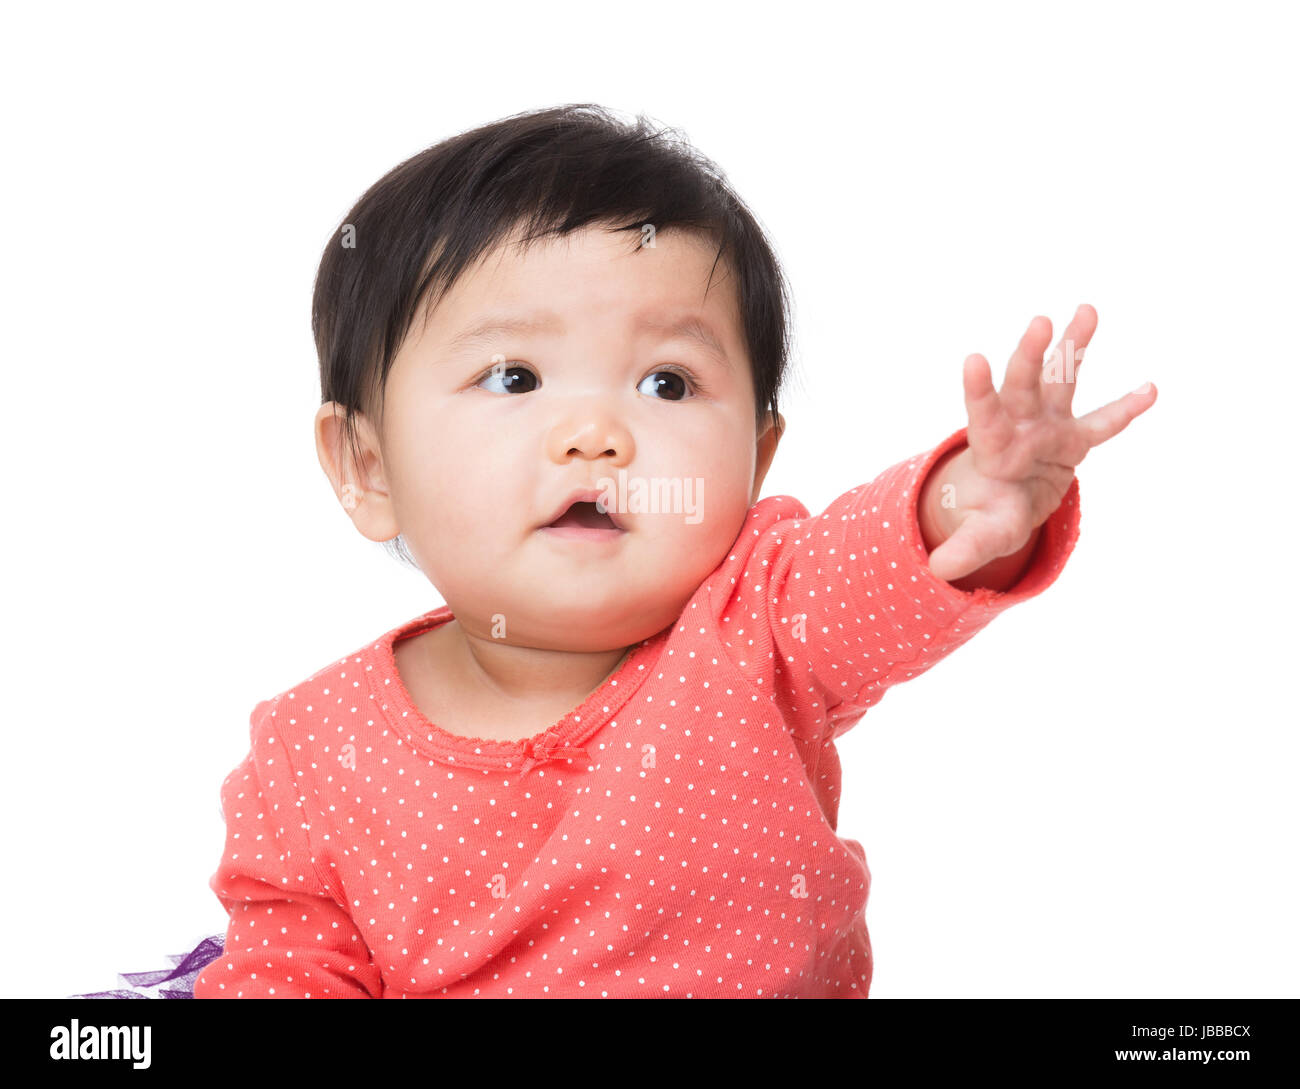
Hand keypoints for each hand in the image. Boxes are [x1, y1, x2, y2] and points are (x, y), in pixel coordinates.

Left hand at [923, 304, 1156, 583]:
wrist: (1006, 504)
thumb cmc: (988, 514)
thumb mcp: (979, 534)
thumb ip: (964, 547)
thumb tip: (937, 570)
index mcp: (993, 447)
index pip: (984, 415)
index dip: (980, 390)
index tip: (974, 358)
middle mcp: (1020, 427)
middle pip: (1024, 388)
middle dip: (1030, 357)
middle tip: (1039, 323)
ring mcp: (1048, 427)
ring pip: (1062, 382)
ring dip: (1073, 348)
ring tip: (1086, 310)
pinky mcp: (1074, 438)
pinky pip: (1104, 424)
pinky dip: (1126, 408)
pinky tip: (1151, 389)